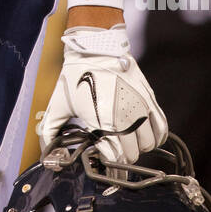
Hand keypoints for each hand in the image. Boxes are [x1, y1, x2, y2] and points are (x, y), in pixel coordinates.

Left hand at [37, 23, 167, 165]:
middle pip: (133, 155)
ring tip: (125, 139)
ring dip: (137, 147)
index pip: (116, 158)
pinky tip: (142, 133)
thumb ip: (51, 132)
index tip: (102, 159)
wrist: (96, 47)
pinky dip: (154, 136)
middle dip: (121, 155)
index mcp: (103, 121)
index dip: (108, 164)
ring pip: (148, 145)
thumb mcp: (58, 104)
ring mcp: (141, 108)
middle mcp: (126, 117)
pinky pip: (162, 128)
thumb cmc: (76, 75)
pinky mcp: (149, 99)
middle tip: (111, 147)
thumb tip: (49, 153)